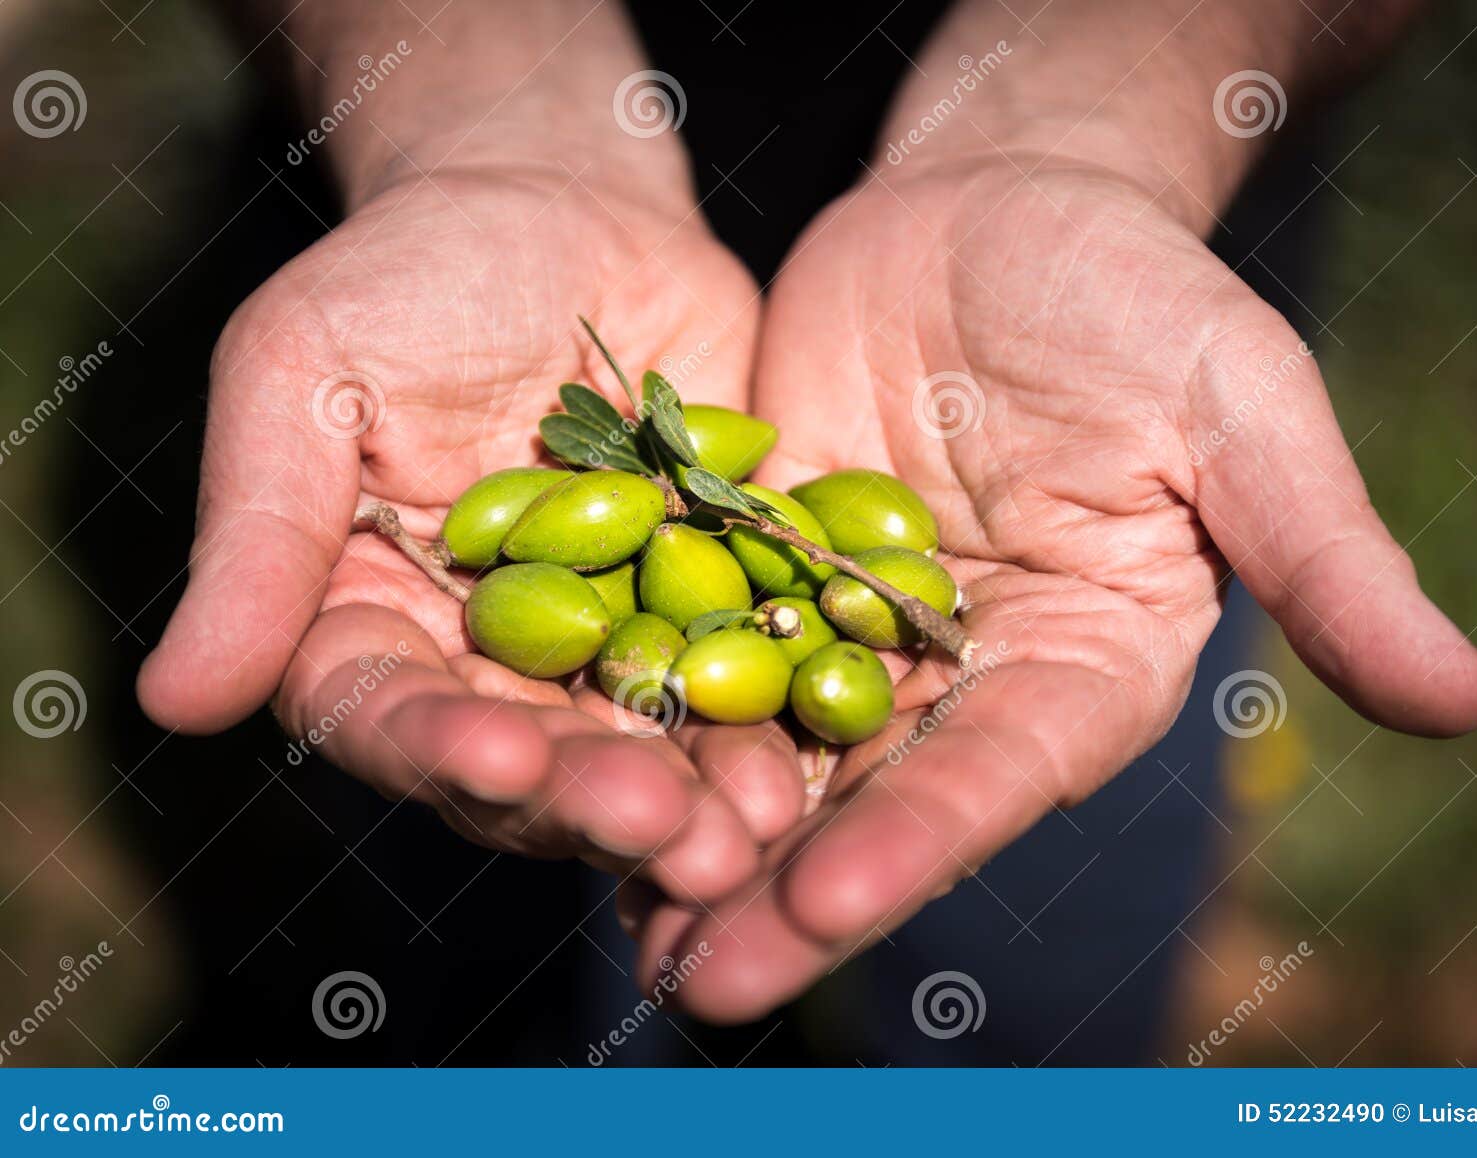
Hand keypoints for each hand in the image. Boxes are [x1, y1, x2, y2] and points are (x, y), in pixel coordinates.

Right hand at [135, 162, 800, 902]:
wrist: (566, 209)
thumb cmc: (411, 271)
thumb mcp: (305, 372)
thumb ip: (258, 532)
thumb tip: (173, 699)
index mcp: (374, 618)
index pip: (386, 712)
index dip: (434, 745)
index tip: (493, 752)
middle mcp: (487, 658)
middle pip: (528, 758)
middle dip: (590, 798)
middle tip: (661, 827)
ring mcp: (607, 641)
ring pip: (642, 742)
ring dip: (694, 795)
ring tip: (750, 827)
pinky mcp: (709, 606)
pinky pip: (742, 674)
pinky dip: (774, 718)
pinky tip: (815, 755)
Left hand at [625, 157, 1476, 1020]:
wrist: (996, 208)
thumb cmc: (1137, 293)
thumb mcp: (1239, 407)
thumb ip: (1325, 554)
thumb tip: (1464, 701)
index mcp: (1085, 662)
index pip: (1005, 770)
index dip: (925, 838)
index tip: (832, 903)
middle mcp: (967, 676)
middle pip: (877, 799)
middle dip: (788, 890)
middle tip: (698, 979)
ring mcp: (854, 632)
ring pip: (775, 753)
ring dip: (699, 841)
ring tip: (623, 925)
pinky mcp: (762, 573)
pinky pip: (697, 657)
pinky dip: (642, 724)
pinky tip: (569, 786)